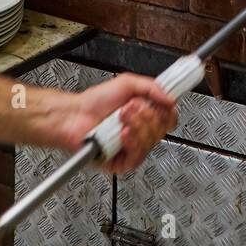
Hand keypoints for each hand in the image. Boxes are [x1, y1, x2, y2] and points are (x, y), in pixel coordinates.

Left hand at [58, 74, 178, 173]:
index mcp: (145, 114)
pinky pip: (137, 156)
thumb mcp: (127, 83)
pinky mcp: (122, 162)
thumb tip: (171, 99)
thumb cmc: (95, 102)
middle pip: (162, 130)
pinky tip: (122, 134)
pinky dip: (131, 142)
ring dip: (136, 126)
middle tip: (130, 107)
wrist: (74, 116)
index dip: (168, 112)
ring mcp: (132, 147)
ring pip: (151, 142)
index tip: (164, 103)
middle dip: (147, 115)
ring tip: (121, 117)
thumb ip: (152, 87)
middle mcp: (141, 131)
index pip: (169, 118)